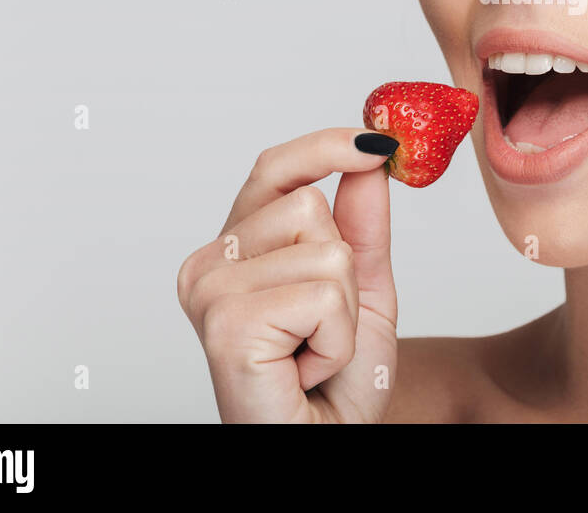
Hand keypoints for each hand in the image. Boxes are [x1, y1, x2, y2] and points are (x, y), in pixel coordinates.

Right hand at [177, 128, 399, 421]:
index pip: (274, 170)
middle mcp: (210, 265)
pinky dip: (335, 338)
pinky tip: (304, 367)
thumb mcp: (361, 286)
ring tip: (312, 349)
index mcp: (235, 249)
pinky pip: (322, 296)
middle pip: (309, 205)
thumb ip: (361, 221)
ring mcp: (210, 292)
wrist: (326, 445)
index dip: (325, 147)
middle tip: (322, 326)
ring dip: (342, 310)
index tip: (377, 142)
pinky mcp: (226, 324)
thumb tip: (370, 155)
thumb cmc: (335, 380)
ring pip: (326, 251)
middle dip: (344, 267)